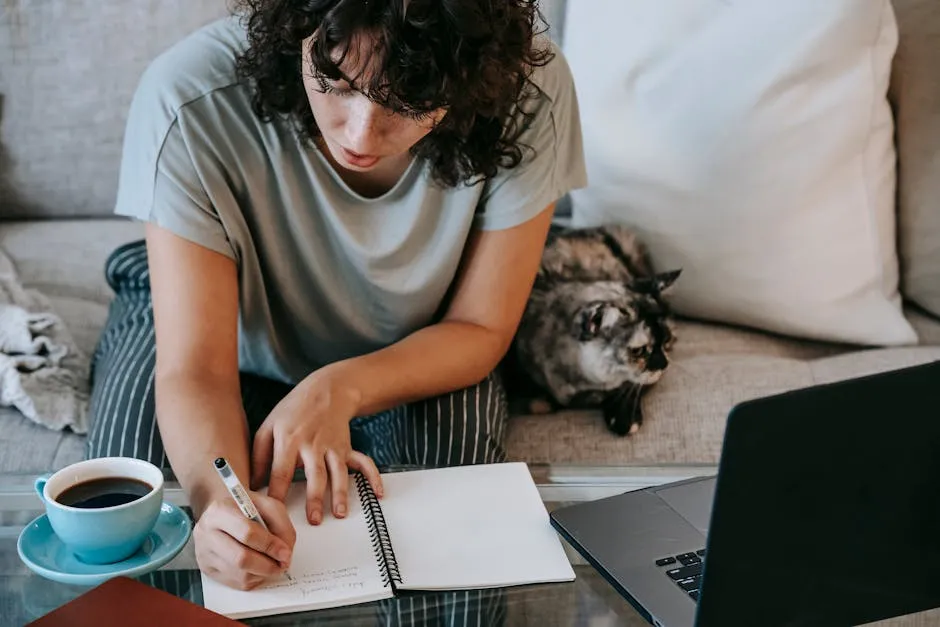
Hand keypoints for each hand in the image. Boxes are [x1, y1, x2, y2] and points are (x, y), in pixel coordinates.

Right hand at [194, 490, 295, 590]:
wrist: (223, 515)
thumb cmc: (246, 510)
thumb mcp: (268, 506)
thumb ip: (282, 525)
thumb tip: (285, 552)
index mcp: (220, 511)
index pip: (247, 533)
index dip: (270, 545)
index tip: (285, 552)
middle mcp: (206, 532)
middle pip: (241, 559)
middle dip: (268, 564)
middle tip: (282, 563)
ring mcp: (204, 553)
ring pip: (240, 574)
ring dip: (263, 573)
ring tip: (273, 564)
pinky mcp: (207, 569)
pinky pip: (236, 583)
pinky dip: (254, 578)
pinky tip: (259, 567)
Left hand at [250, 373, 382, 524]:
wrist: (326, 390)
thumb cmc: (293, 411)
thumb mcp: (268, 426)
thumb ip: (258, 456)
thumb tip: (252, 484)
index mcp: (288, 439)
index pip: (280, 471)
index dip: (276, 493)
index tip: (273, 512)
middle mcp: (312, 444)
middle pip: (314, 474)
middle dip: (314, 498)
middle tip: (313, 520)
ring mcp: (332, 446)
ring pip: (338, 473)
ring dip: (340, 493)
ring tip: (340, 513)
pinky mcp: (345, 448)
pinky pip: (363, 463)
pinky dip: (373, 477)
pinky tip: (377, 493)